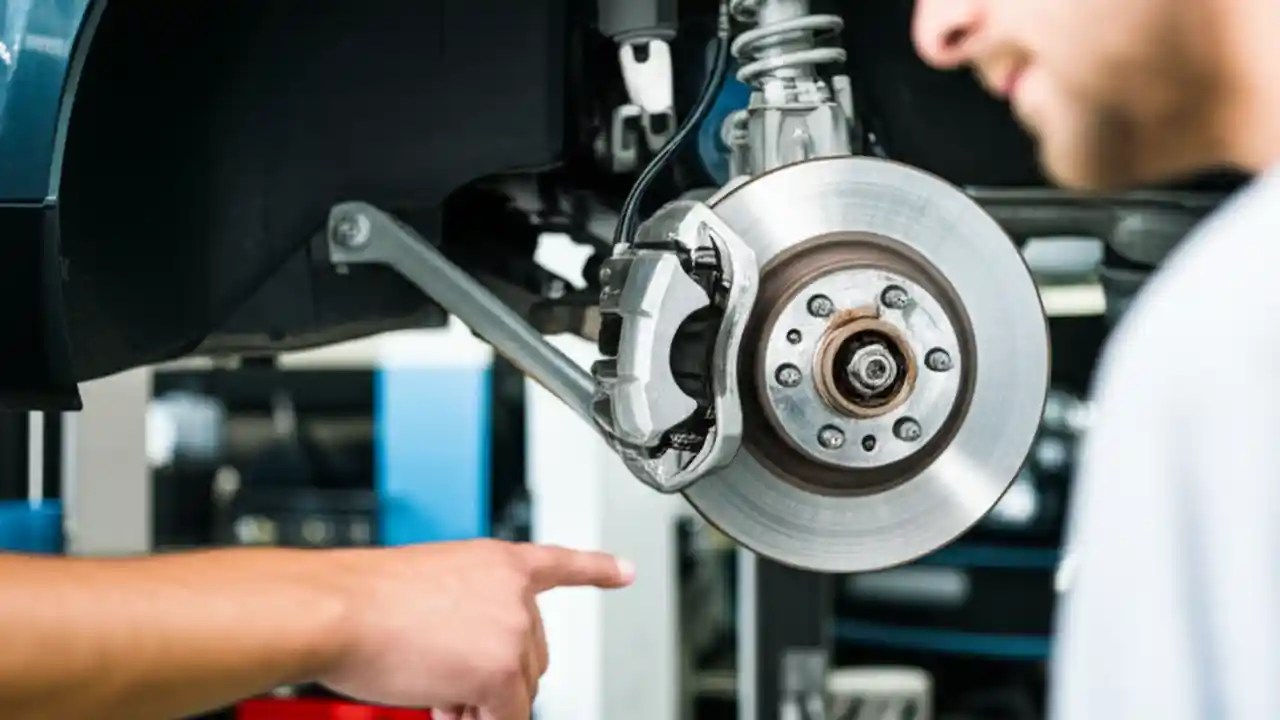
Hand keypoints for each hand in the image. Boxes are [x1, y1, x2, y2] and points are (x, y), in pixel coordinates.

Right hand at [316, 539, 633, 718]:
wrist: (338, 609)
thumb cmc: (365, 599)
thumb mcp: (431, 590)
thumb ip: (470, 616)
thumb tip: (476, 670)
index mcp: (497, 562)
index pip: (560, 563)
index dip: (597, 569)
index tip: (625, 571)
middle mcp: (515, 592)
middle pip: (531, 656)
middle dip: (491, 677)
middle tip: (442, 681)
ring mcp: (513, 630)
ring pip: (517, 691)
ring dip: (479, 702)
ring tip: (431, 688)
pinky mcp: (501, 670)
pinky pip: (506, 716)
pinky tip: (443, 706)